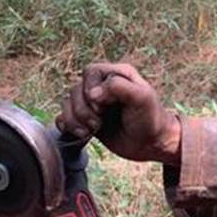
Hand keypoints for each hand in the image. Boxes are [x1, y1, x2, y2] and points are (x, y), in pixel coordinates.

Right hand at [57, 62, 181, 163]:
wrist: (152, 144)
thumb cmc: (151, 119)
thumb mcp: (142, 98)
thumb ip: (119, 87)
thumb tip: (91, 94)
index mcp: (115, 74)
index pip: (90, 72)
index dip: (91, 89)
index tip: (102, 107)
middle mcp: (102, 87)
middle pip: (75, 90)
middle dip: (83, 109)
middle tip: (98, 124)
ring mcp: (93, 104)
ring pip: (68, 104)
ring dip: (75, 119)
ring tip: (91, 131)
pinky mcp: (86, 120)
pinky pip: (64, 118)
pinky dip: (68, 126)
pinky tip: (82, 134)